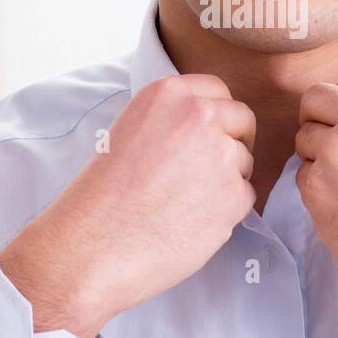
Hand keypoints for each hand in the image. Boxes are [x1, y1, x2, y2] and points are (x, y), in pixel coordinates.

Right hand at [0, 73, 255, 337]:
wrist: (92, 247)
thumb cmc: (101, 197)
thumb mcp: (129, 132)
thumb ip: (171, 121)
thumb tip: (207, 127)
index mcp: (168, 94)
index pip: (217, 90)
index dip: (217, 115)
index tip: (210, 133)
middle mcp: (199, 115)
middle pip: (242, 120)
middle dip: (234, 141)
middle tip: (207, 170)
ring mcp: (221, 154)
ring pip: (245, 162)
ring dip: (227, 180)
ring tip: (184, 203)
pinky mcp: (234, 195)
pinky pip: (245, 197)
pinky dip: (227, 211)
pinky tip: (191, 222)